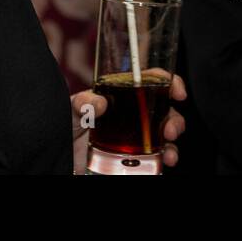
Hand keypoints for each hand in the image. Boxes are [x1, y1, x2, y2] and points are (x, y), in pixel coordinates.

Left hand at [70, 73, 187, 173]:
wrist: (64, 156)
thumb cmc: (69, 125)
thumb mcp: (73, 110)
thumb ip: (82, 103)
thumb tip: (99, 102)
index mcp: (123, 93)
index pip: (151, 79)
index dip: (168, 81)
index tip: (177, 91)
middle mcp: (135, 112)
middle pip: (164, 108)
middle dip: (174, 118)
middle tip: (171, 130)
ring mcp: (138, 134)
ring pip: (166, 131)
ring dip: (173, 140)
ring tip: (169, 153)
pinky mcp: (137, 154)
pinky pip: (159, 154)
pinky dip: (167, 156)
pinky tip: (166, 161)